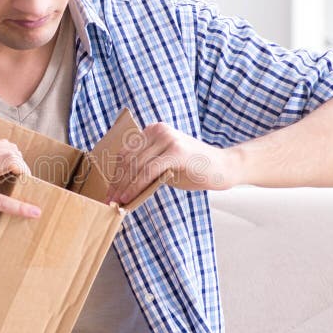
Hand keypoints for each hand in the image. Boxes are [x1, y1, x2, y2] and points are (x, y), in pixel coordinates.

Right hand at [0, 137, 40, 226]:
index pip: (5, 145)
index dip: (17, 159)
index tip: (18, 172)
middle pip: (12, 152)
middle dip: (23, 166)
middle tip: (23, 182)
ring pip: (11, 165)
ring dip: (23, 177)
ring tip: (25, 189)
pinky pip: (2, 201)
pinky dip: (21, 207)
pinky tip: (34, 213)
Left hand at [104, 123, 239, 204]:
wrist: (223, 168)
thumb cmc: (193, 169)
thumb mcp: (164, 165)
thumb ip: (146, 167)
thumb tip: (121, 185)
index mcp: (153, 130)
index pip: (126, 153)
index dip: (115, 173)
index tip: (109, 191)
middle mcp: (158, 130)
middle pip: (128, 159)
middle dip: (117, 182)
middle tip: (109, 200)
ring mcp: (167, 138)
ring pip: (136, 165)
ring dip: (124, 187)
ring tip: (117, 202)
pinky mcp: (175, 151)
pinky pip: (148, 171)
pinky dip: (136, 186)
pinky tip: (129, 198)